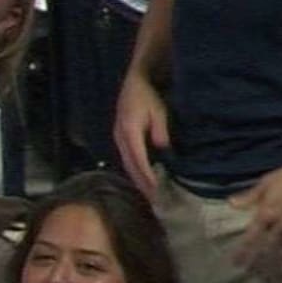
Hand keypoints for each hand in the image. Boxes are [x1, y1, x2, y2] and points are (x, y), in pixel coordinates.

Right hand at [112, 73, 169, 199]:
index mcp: (129, 131)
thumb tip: (163, 149)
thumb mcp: (159, 111)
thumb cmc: (150, 95)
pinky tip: (144, 178)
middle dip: (141, 184)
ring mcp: (118, 138)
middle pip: (130, 166)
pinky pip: (127, 159)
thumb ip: (160, 130)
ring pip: (127, 165)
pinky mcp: (120, 138)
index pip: (138, 160)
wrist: (136, 81)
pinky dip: (135, 171)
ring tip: (149, 194)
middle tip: (153, 200)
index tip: (156, 191)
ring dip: (137, 180)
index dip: (147, 176)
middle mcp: (120, 137)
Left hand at [230, 159, 281, 276]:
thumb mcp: (266, 183)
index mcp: (267, 214)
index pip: (251, 237)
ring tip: (268, 277)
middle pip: (266, 248)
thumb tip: (230, 204)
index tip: (235, 263)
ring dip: (275, 264)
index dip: (243, 251)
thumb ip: (249, 197)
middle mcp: (280, 225)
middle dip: (257, 262)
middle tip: (249, 274)